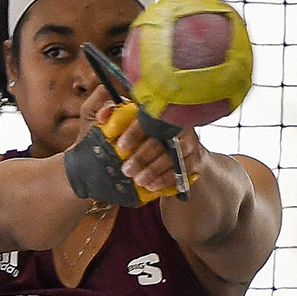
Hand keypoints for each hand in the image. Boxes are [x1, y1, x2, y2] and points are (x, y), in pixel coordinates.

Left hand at [83, 85, 199, 198]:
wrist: (158, 148)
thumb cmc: (133, 133)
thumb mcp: (121, 119)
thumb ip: (110, 111)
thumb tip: (103, 114)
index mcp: (159, 110)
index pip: (149, 118)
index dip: (135, 133)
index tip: (121, 147)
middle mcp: (177, 124)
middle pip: (161, 141)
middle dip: (142, 158)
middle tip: (127, 170)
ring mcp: (188, 141)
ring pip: (172, 157)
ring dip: (153, 171)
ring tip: (138, 180)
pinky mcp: (193, 158)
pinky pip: (181, 171)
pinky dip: (165, 180)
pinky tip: (152, 185)